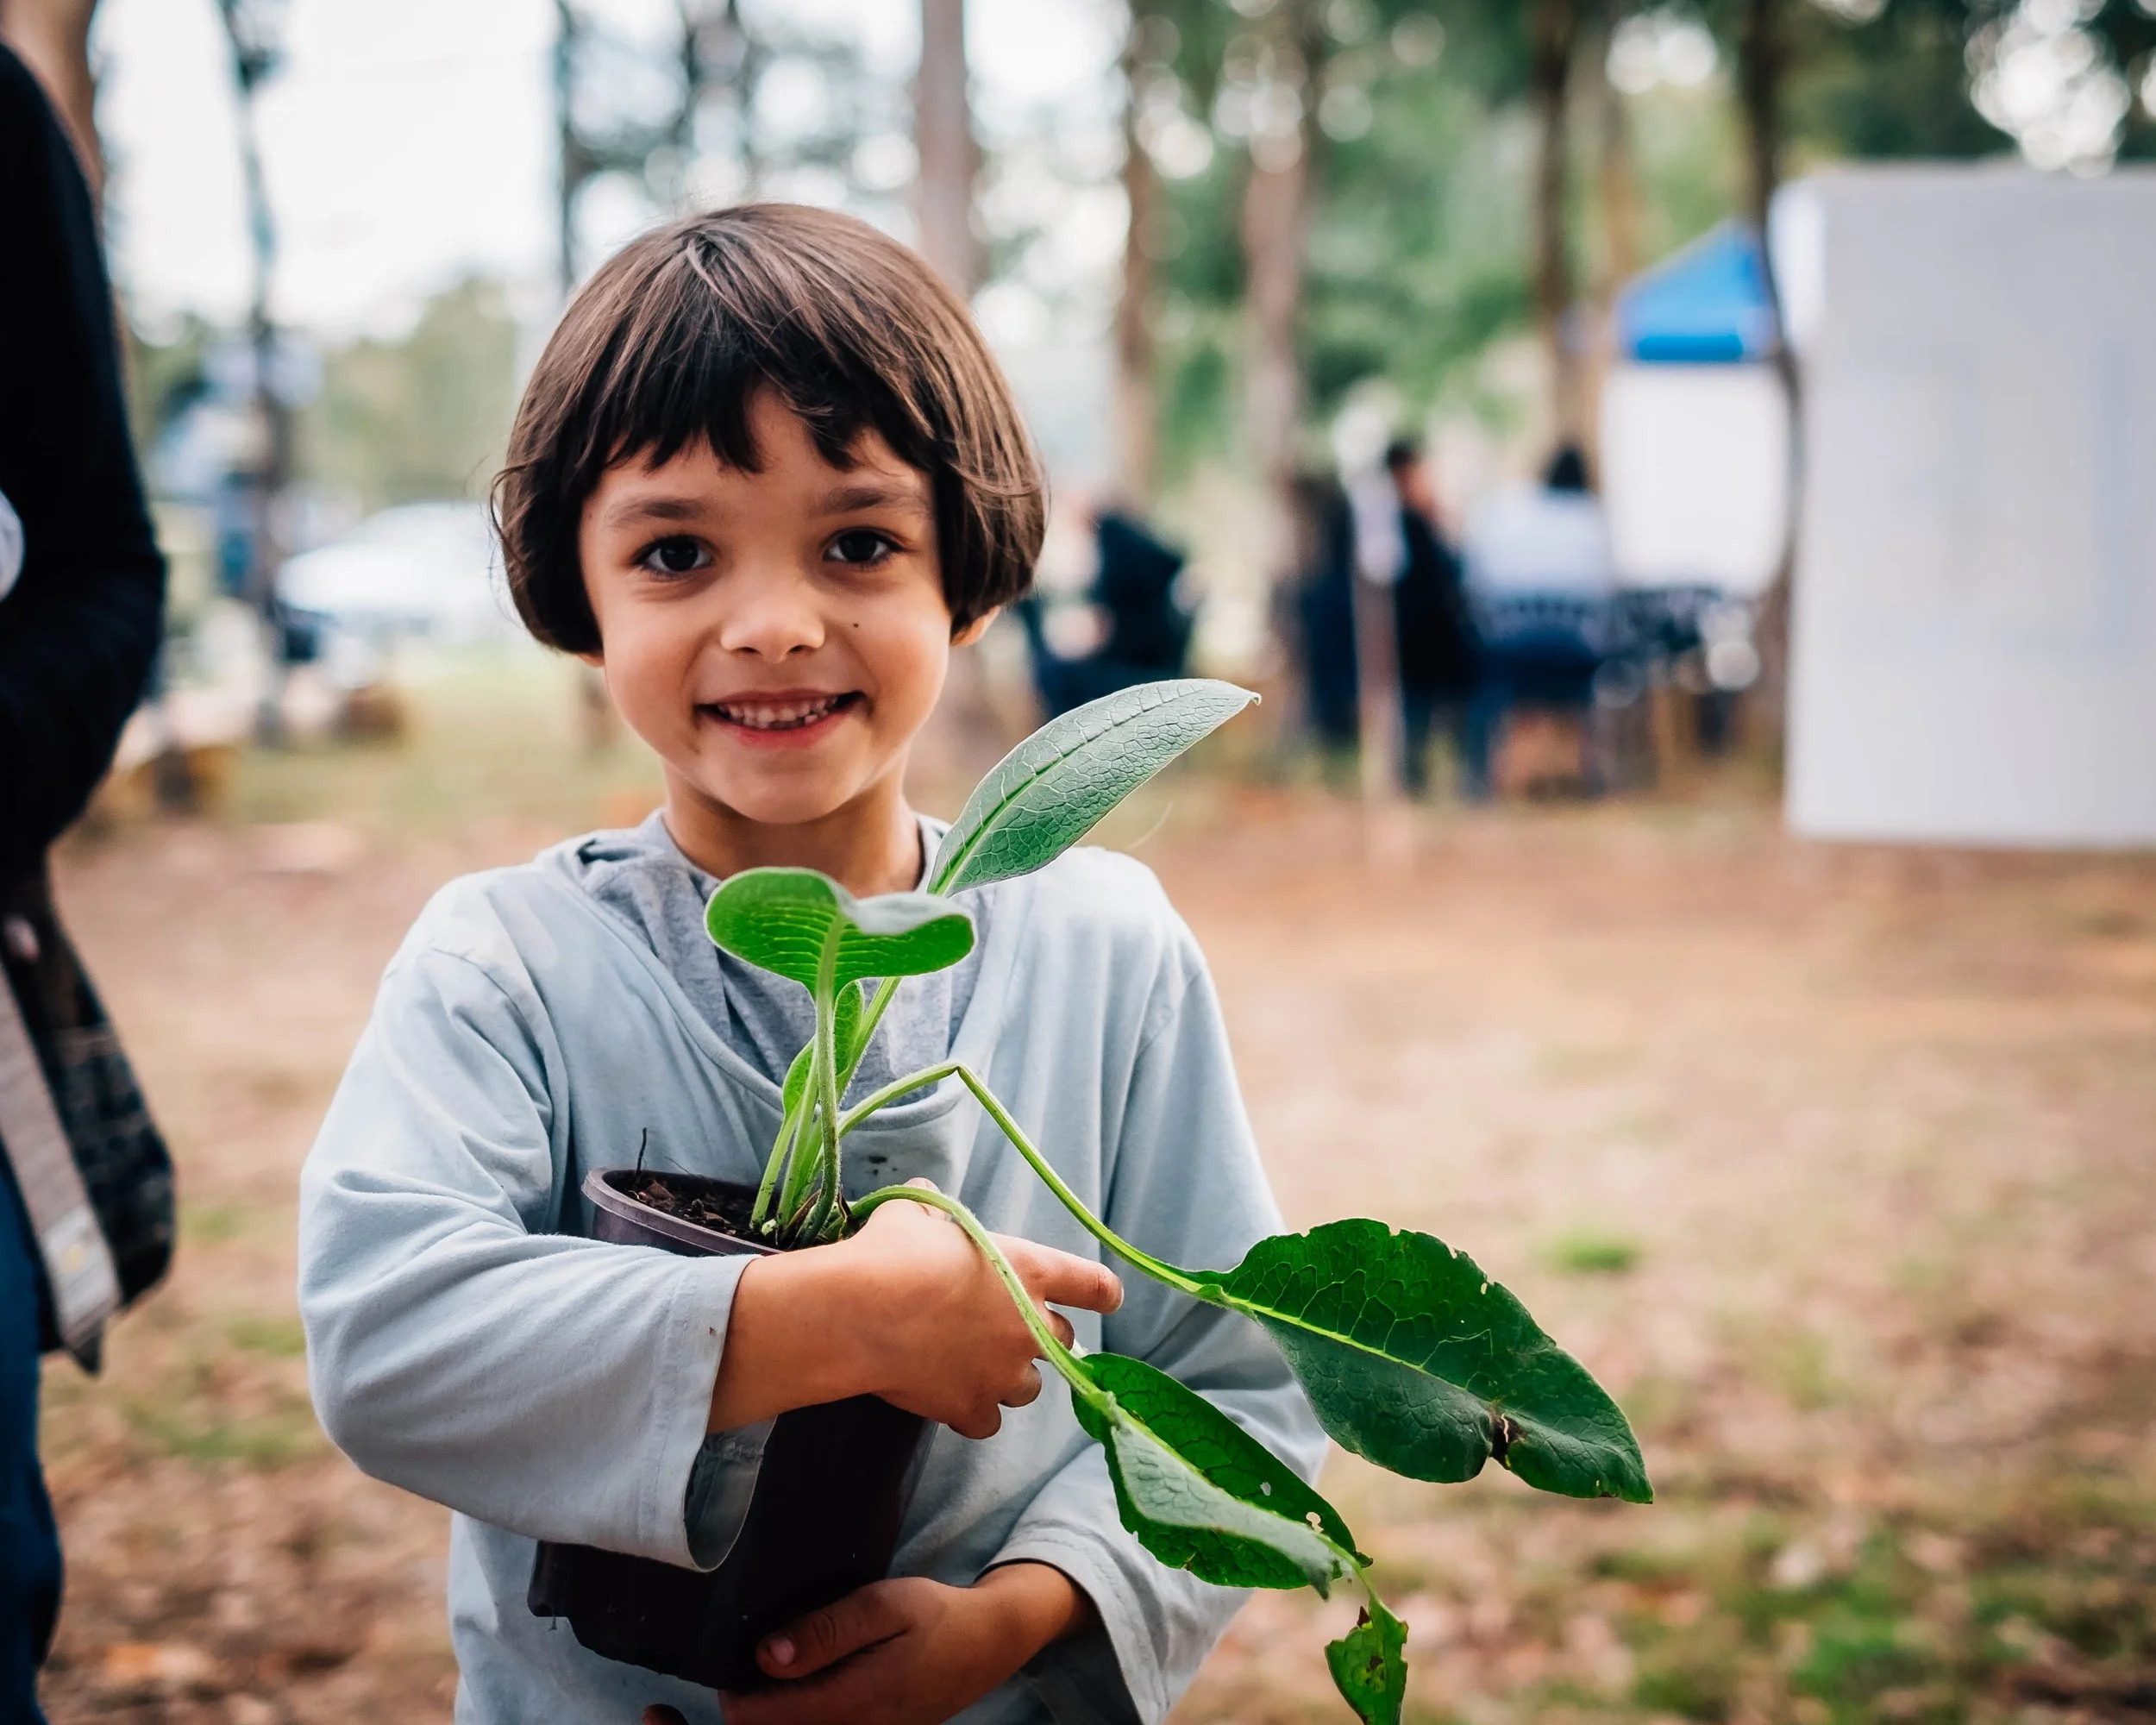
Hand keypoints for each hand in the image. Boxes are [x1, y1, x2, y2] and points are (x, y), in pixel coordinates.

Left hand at [640, 1564, 1093, 1724]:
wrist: (987, 1646)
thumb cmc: (936, 1616)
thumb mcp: (888, 1604)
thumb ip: (829, 1630)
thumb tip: (767, 1656)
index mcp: (852, 1705)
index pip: (760, 1722)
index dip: (721, 1702)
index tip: (693, 1676)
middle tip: (656, 1716)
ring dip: (746, 1724)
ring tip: (688, 1710)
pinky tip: (754, 1702)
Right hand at [840, 1185, 1122, 1437]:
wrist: (859, 1313)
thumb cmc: (892, 1253)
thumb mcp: (916, 1214)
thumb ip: (933, 1210)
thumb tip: (926, 1195)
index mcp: (1029, 1270)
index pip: (1093, 1285)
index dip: (1102, 1293)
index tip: (1108, 1299)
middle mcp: (1029, 1326)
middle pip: (1062, 1341)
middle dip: (1040, 1337)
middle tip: (1003, 1328)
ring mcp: (1003, 1372)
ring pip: (1029, 1388)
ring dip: (1009, 1377)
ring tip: (975, 1365)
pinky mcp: (971, 1407)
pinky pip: (988, 1421)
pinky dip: (973, 1411)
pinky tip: (950, 1398)